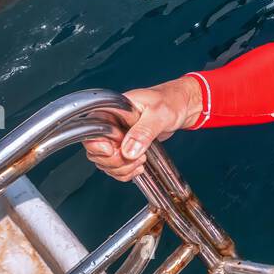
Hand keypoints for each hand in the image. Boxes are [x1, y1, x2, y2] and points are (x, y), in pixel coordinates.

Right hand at [82, 77, 203, 181]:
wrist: (182, 107)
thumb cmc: (171, 101)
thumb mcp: (159, 114)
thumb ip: (143, 131)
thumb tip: (128, 151)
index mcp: (112, 110)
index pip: (91, 129)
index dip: (97, 145)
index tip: (112, 150)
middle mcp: (111, 125)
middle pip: (96, 152)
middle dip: (115, 161)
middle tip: (137, 157)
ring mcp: (118, 138)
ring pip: (106, 162)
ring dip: (122, 168)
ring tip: (142, 160)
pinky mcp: (126, 148)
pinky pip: (116, 166)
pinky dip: (126, 172)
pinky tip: (140, 167)